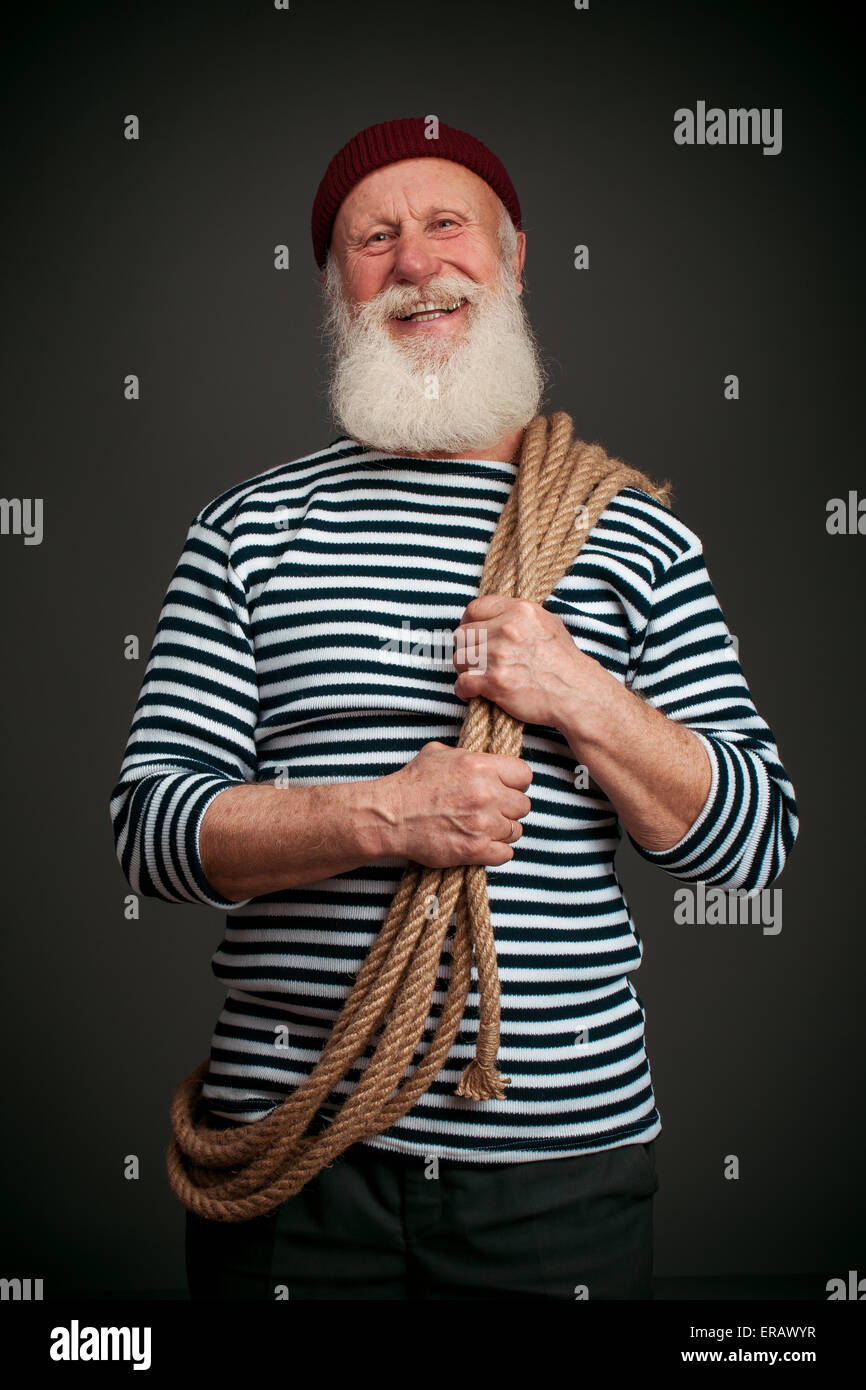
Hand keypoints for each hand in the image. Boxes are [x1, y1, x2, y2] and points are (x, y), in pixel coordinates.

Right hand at [380, 741, 531, 867]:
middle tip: (492, 811)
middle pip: (523, 805)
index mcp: (480, 766)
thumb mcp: (439, 753)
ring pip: (515, 831)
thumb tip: (485, 759)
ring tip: (483, 828)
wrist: (390, 816)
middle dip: (510, 809)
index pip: (524, 775)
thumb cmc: (411, 783)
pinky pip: (505, 853)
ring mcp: (483, 824)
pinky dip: (496, 851)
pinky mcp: (475, 849)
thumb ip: (469, 756)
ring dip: (502, 831)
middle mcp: (486, 794)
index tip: (506, 789)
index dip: (516, 783)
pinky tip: (482, 845)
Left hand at [452, 595, 607, 732]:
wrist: (577, 693)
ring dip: (465, 670)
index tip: (469, 634)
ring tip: (476, 676)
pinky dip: (463, 690)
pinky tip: (472, 692)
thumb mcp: (549, 624)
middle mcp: (508, 629)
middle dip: (465, 648)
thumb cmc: (565, 662)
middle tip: (474, 660)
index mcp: (520, 611)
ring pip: (459, 659)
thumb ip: (520, 616)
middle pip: (462, 634)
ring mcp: (500, 655)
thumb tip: (497, 616)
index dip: (467, 622)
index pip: (474, 608)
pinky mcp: (495, 681)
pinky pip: (462, 683)